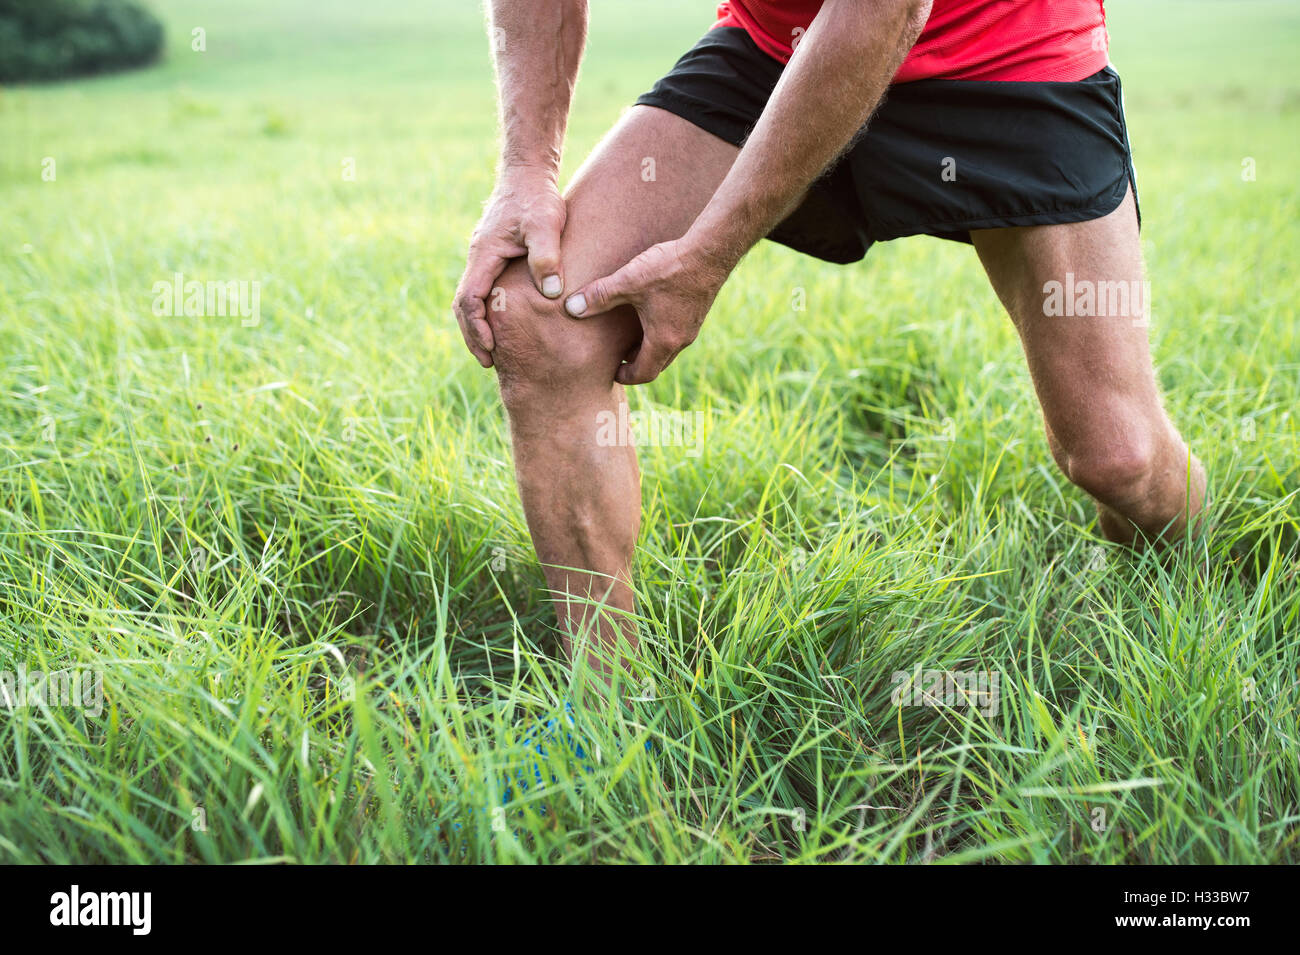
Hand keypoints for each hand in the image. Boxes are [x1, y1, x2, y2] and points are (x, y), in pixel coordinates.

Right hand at [452, 168, 566, 366]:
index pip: (469, 299)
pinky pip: (484, 290)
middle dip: (473, 334)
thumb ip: (547, 257)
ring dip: (478, 325)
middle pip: (463, 305)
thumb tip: (551, 293)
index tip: (491, 348)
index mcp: (484, 254)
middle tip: (489, 362)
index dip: (477, 327)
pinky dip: (487, 311)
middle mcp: (479, 258)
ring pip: (472, 298)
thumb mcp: (546, 225)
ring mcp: (484, 257)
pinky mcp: (494, 256)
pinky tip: (504, 324)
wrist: (528, 173)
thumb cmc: (537, 198)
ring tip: (494, 351)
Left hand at [563, 237, 729, 384]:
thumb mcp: (628, 281)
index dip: (625, 376)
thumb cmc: (670, 268)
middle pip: (656, 365)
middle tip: (616, 356)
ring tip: (629, 336)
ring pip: (667, 349)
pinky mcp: (697, 314)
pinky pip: (676, 334)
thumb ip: (599, 296)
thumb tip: (570, 308)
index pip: (643, 374)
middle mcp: (680, 340)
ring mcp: (691, 328)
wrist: (710, 252)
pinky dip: (660, 334)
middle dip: (635, 364)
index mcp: (663, 341)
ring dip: (648, 348)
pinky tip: (648, 313)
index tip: (611, 371)